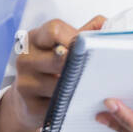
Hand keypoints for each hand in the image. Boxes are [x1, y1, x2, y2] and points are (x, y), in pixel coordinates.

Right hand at [3, 15, 107, 131]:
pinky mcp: (30, 106)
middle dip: (79, 64)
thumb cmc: (52, 68)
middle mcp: (25, 58)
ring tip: (88, 86)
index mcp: (35, 39)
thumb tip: (107, 25)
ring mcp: (25, 83)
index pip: (54, 30)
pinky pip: (58, 106)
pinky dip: (71, 105)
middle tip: (94, 68)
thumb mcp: (64, 45)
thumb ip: (85, 32)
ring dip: (77, 87)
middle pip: (58, 58)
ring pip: (59, 84)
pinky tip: (76, 103)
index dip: (75, 38)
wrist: (29, 99)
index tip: (87, 47)